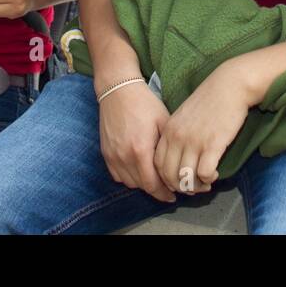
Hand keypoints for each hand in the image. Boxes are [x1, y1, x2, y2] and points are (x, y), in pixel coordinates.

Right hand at [98, 82, 176, 202]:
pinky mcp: (105, 153)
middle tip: (169, 189)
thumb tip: (180, 165)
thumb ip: (168, 147)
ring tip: (155, 179)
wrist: (118, 90)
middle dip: (156, 190)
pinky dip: (129, 177)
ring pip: (129, 183)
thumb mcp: (164, 122)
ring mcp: (112, 156)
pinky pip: (117, 175)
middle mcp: (124, 157)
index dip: (164, 193)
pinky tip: (139, 170)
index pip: (153, 184)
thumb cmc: (145, 104)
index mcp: (140, 150)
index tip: (174, 196)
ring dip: (143, 184)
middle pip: (141, 186)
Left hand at [154, 62, 253, 194]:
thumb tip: (178, 157)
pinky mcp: (212, 144)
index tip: (178, 180)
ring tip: (206, 182)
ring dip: (196, 186)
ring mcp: (194, 141)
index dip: (166, 178)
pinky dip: (209, 178)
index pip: (157, 164)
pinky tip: (215, 174)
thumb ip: (177, 134)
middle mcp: (177, 137)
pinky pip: (204, 173)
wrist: (230, 85)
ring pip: (186, 177)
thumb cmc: (210, 99)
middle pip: (169, 175)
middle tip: (193, 187)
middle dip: (181, 187)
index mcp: (169, 130)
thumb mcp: (184, 115)